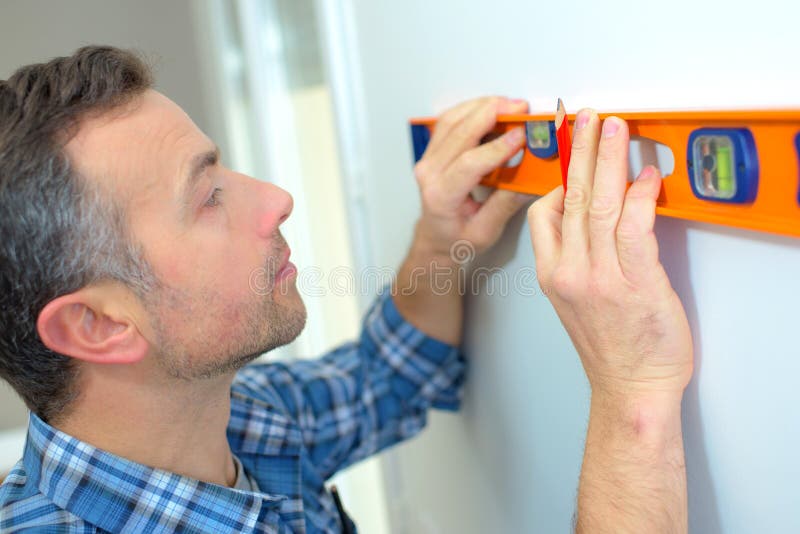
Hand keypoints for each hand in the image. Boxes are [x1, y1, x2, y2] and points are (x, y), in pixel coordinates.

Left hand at [412, 96, 531, 261]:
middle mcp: (430, 174)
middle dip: (492, 114)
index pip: (469, 164)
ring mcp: (428, 159)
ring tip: (510, 105)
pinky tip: (492, 108)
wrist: (435, 238)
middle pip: (459, 132)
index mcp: (442, 197)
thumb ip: (507, 203)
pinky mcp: (432, 150)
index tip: (522, 135)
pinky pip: (449, 121)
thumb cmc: (457, 238)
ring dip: (482, 106)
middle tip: (520, 108)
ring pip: (452, 120)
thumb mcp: (486, 231)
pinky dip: (472, 109)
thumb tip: (532, 179)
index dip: (498, 146)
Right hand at [527, 110, 692, 396]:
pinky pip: (634, 228)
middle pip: (572, 198)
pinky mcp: (636, 283)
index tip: (568, 153)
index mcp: (552, 275)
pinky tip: (646, 177)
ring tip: (613, 129)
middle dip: (580, 151)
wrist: (630, 389)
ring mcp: (601, 277)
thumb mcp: (574, 303)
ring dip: (607, 160)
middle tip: (587, 119)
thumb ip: (576, 259)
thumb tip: (595, 219)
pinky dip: (641, 197)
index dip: (558, 179)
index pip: (544, 215)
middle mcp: (570, 271)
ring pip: (600, 205)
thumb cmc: (609, 349)